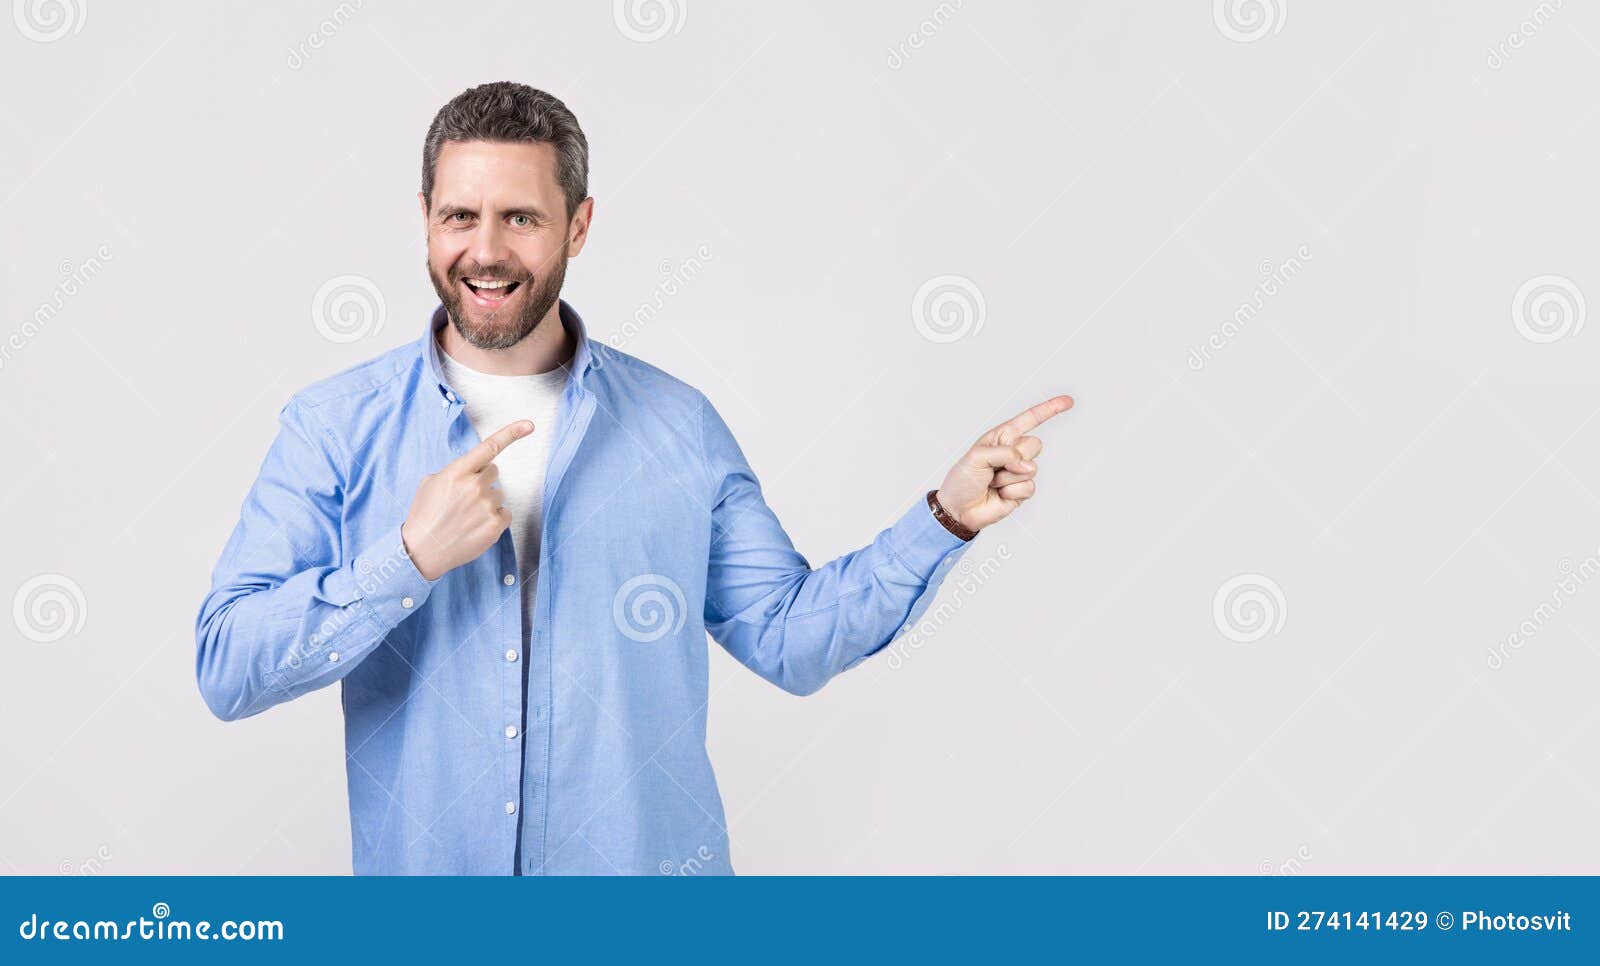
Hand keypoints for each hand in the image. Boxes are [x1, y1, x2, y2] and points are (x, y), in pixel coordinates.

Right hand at [400, 420, 532, 579]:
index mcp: (457, 472)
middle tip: (465, 498)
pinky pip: (505, 513)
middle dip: (483, 481)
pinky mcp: (495, 525)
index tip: (528, 425)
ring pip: (499, 494)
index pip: (488, 447)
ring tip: (467, 515)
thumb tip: (470, 471)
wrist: (422, 550)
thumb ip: (454, 471)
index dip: (511, 433)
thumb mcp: (431, 483)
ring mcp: (486, 506)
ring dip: (487, 501)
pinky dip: (494, 518)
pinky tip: (476, 526)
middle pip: (494, 472)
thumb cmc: (425, 515)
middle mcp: (474, 486)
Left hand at [935, 395, 1072, 533]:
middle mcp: (1013, 452)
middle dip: (1014, 456)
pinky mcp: (1022, 491)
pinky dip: (1012, 492)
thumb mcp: (977, 456)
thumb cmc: (962, 480)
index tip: (1068, 401)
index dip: (1049, 409)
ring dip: (1008, 477)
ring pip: (1032, 468)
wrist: (958, 509)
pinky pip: (1029, 487)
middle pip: (1035, 444)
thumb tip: (1026, 465)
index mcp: (1001, 437)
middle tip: (994, 467)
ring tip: (993, 482)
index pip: (1029, 419)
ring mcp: (1019, 472)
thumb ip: (1004, 453)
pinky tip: (999, 494)